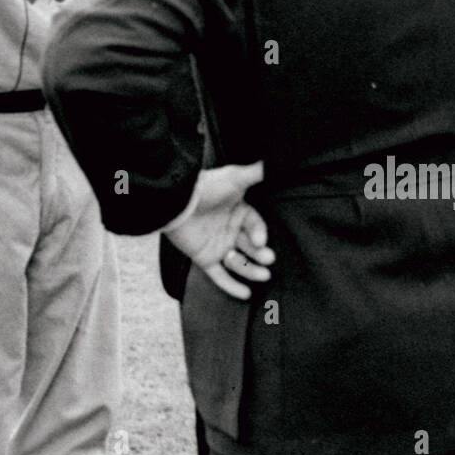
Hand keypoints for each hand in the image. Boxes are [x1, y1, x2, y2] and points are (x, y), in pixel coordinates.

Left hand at [164, 161, 273, 299]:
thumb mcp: (235, 178)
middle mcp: (229, 229)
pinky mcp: (204, 259)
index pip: (256, 225)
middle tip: (269, 259)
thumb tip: (277, 159)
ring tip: (263, 275)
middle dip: (261, 254)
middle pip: (251, 246)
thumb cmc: (206, 187)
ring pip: (239, 263)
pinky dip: (232, 286)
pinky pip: (220, 276)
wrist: (177, 202)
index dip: (260, 233)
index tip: (261, 239)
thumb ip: (258, 172)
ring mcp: (218, 245)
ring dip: (251, 270)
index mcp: (238, 211)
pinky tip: (246, 294)